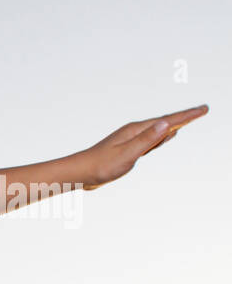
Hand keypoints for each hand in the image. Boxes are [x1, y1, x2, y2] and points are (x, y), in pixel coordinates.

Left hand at [81, 104, 208, 189]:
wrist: (79, 173)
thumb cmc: (101, 166)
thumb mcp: (127, 154)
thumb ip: (147, 140)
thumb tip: (166, 124)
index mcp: (137, 130)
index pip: (168, 121)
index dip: (188, 116)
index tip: (204, 109)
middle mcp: (135, 132)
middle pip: (165, 123)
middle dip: (185, 117)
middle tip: (202, 110)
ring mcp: (131, 140)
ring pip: (158, 131)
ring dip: (175, 124)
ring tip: (188, 119)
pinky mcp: (127, 149)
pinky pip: (151, 140)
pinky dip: (162, 136)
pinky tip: (164, 137)